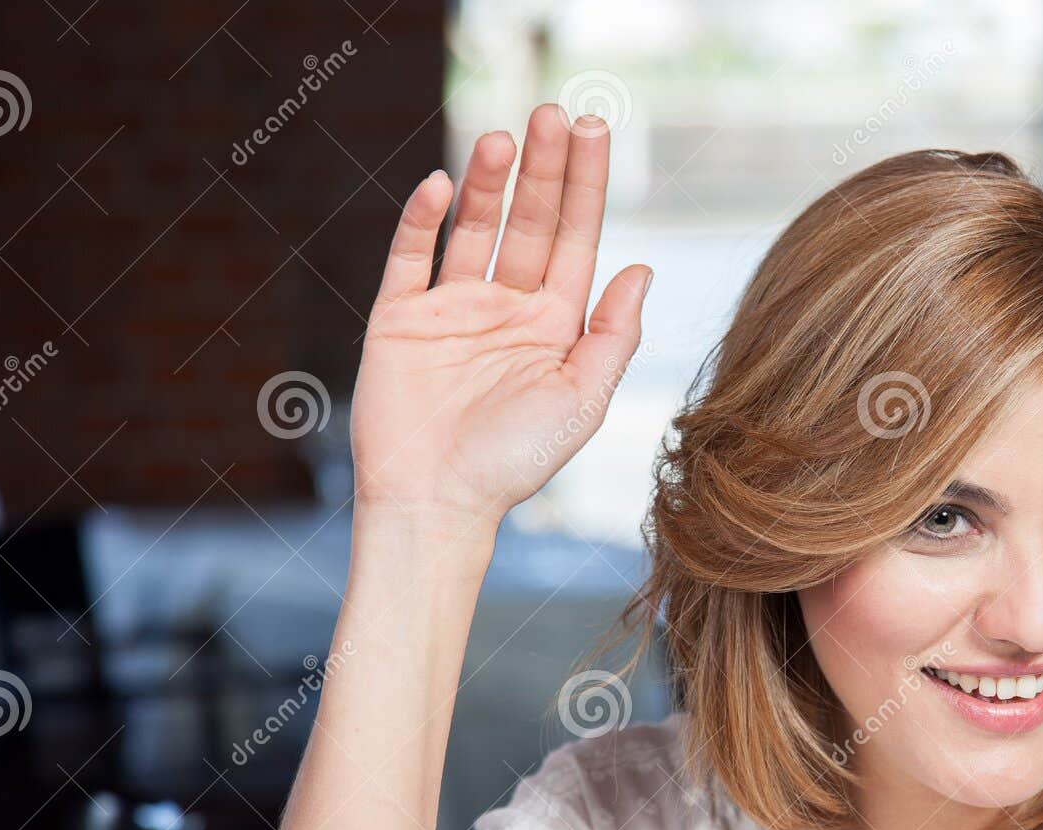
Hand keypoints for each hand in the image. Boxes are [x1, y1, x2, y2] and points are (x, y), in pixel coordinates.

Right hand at [349, 103, 650, 532]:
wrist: (435, 503)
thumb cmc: (515, 462)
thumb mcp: (581, 400)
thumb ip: (613, 334)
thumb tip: (643, 267)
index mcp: (554, 325)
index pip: (576, 239)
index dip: (585, 184)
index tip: (594, 129)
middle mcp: (506, 308)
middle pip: (529, 222)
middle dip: (544, 168)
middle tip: (554, 112)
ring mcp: (452, 309)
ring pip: (473, 227)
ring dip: (488, 181)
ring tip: (504, 136)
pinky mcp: (399, 318)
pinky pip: (411, 256)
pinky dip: (421, 219)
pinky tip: (439, 184)